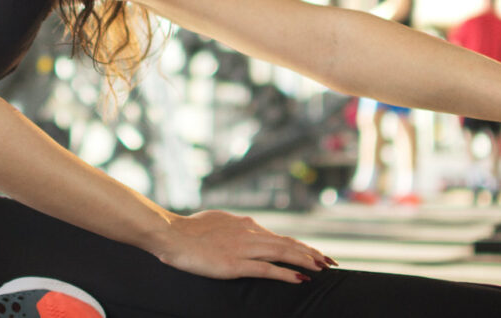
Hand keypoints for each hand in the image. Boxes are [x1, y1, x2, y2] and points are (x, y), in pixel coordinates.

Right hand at [152, 210, 331, 282]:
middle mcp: (249, 232)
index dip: (300, 245)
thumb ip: (233, 225)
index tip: (316, 253)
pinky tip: (300, 279)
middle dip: (311, 253)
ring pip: (282, 253)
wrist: (170, 234)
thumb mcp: (217, 221)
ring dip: (305, 261)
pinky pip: (266, 269)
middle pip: (288, 243)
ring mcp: (243, 248)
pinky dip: (286, 273)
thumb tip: (245, 224)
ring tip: (323, 268)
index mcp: (245, 224)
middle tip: (330, 262)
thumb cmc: (188, 229)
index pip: (279, 236)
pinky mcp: (234, 263)